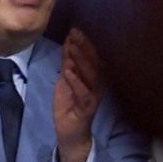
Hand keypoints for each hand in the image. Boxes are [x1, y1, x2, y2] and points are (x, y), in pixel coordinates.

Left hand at [54, 30, 102, 161]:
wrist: (70, 131)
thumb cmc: (69, 104)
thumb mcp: (66, 80)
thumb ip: (68, 63)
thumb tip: (69, 42)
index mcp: (93, 77)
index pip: (91, 57)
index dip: (85, 43)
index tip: (75, 29)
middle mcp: (96, 84)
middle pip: (94, 63)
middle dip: (85, 47)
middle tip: (76, 34)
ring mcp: (93, 96)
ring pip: (91, 75)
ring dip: (82, 61)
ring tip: (73, 47)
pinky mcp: (86, 107)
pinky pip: (83, 93)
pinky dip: (76, 82)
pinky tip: (68, 71)